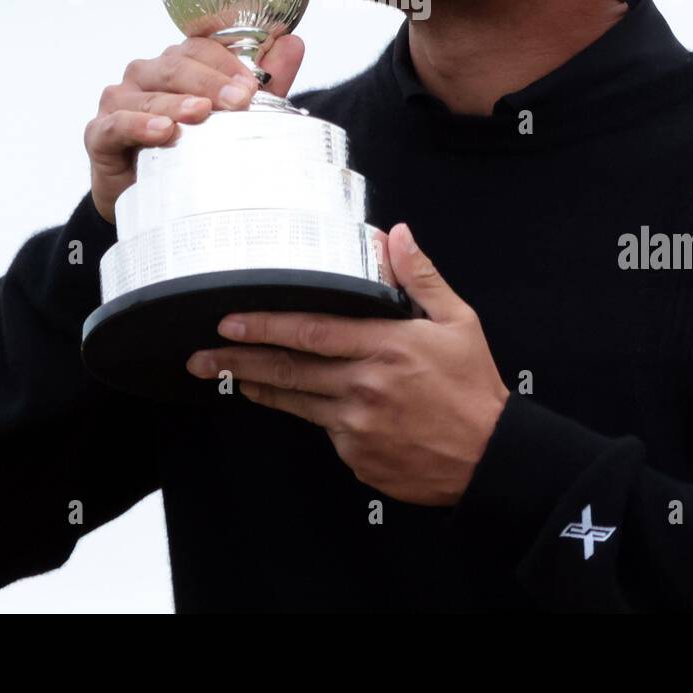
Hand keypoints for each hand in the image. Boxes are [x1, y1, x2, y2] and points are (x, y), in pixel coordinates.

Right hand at [84, 35, 304, 224]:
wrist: (152, 202)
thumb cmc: (191, 152)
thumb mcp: (234, 119)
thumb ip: (264, 82)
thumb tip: (294, 42)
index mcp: (175, 64)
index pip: (200, 48)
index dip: (227, 62)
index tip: (254, 85)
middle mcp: (145, 75)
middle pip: (176, 65)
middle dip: (211, 82)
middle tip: (239, 100)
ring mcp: (119, 101)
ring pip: (150, 94)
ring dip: (178, 103)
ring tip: (202, 114)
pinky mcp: (99, 133)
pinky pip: (117, 124)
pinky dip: (139, 125)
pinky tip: (163, 133)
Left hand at [186, 223, 509, 505]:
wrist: (490, 457)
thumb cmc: (473, 386)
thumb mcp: (457, 321)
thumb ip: (420, 276)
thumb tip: (396, 235)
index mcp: (386, 347)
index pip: (310, 332)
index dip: (265, 325)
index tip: (230, 320)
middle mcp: (364, 387)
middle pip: (287, 370)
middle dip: (237, 360)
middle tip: (201, 355)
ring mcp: (356, 427)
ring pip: (295, 402)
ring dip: (258, 386)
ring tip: (228, 375)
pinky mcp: (356, 457)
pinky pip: (323, 430)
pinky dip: (311, 413)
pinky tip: (301, 402)